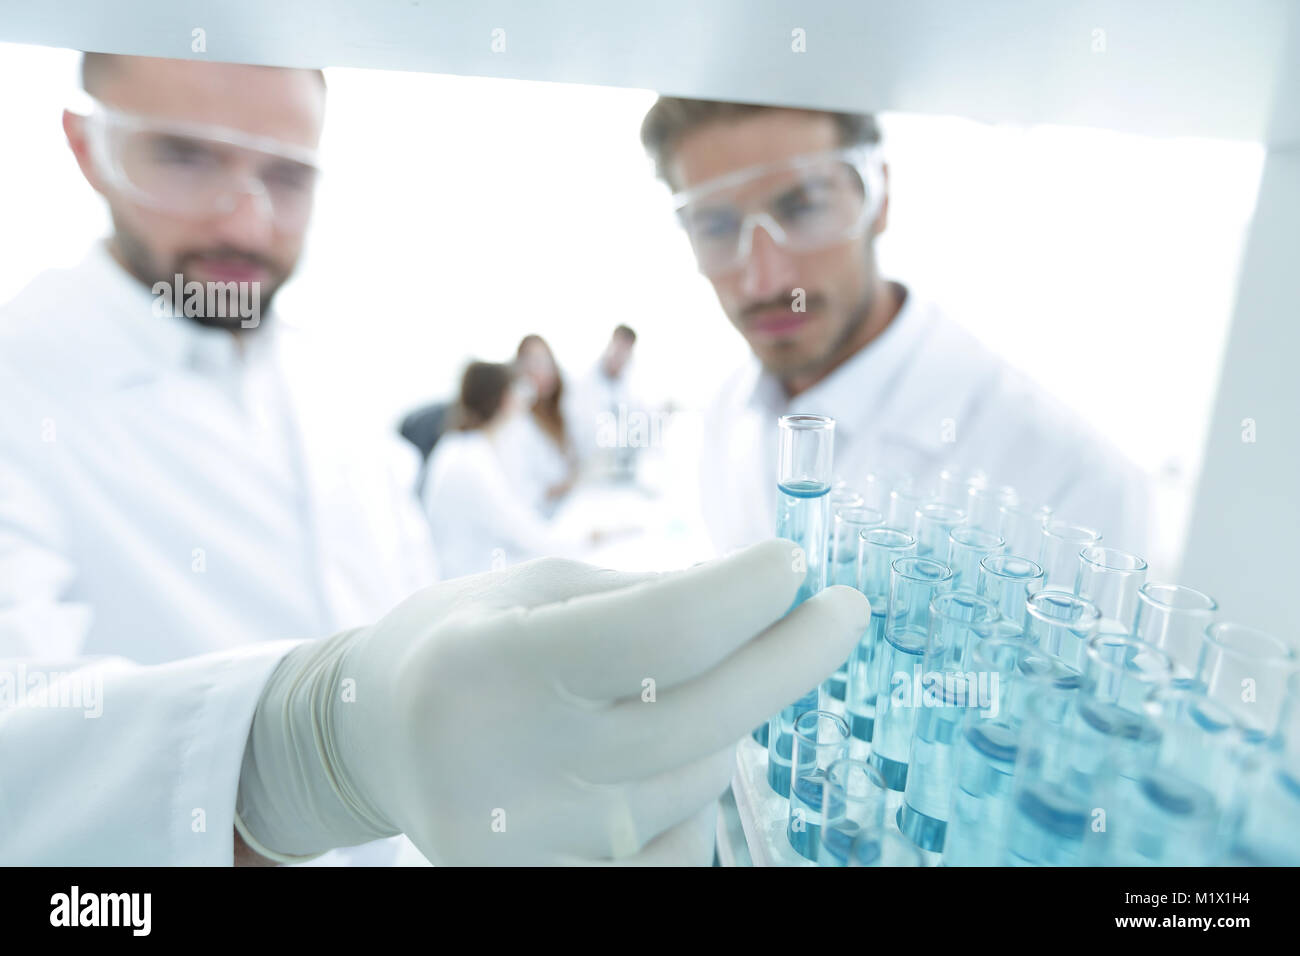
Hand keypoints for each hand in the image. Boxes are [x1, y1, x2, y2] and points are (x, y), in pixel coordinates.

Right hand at [237, 539, 868, 864]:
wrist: (370, 736)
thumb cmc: (465, 638)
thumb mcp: (538, 589)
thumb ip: (648, 597)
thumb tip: (770, 601)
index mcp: (492, 662)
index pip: (658, 632)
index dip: (746, 596)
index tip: (794, 568)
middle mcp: (500, 764)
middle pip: (698, 722)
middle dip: (788, 660)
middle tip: (839, 616)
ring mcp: (520, 847)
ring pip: (695, 785)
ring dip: (722, 727)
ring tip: (679, 693)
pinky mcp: (535, 889)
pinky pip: (677, 854)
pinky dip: (694, 804)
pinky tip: (660, 764)